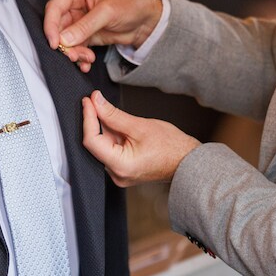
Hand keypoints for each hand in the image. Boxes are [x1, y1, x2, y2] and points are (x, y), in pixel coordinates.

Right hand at [44, 0, 162, 71]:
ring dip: (72, 51)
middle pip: (57, 25)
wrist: (146, 19)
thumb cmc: (131, 3)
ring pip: (64, 38)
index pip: (54, 7)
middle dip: (63, 43)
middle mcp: (74, 3)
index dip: (51, 26)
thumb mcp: (108, 12)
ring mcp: (78, 19)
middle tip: (72, 55)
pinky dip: (79, 55)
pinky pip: (74, 46)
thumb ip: (85, 26)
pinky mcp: (83, 33)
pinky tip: (87, 62)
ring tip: (85, 58)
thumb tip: (64, 39)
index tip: (54, 43)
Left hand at [81, 90, 199, 186]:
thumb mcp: (139, 125)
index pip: (91, 140)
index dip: (88, 118)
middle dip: (95, 121)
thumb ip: (113, 114)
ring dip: (104, 127)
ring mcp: (120, 173)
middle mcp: (117, 174)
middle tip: (96, 101)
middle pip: (95, 144)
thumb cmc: (172, 147)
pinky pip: (111, 150)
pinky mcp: (124, 170)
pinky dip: (112, 135)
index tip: (88, 101)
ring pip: (103, 146)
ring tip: (112, 111)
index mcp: (120, 166)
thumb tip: (97, 102)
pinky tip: (118, 124)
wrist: (187, 161)